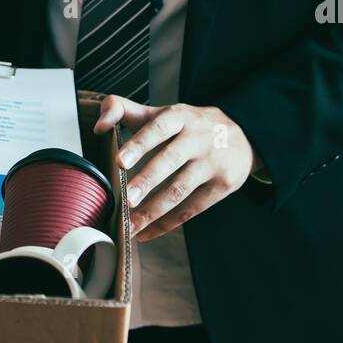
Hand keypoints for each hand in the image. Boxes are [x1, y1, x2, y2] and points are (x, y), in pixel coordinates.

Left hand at [92, 97, 263, 241]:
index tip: (120, 160)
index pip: (158, 129)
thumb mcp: (161, 112)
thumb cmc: (189, 125)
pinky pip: (191, 209)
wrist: (243, 134)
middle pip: (170, 161)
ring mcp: (212, 163)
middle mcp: (197, 138)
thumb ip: (123, 110)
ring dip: (153, 211)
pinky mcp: (222, 185)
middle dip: (147, 181)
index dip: (139, 144)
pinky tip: (147, 232)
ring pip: (180, 189)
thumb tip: (98, 127)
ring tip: (130, 226)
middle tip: (126, 199)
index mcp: (179, 117)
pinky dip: (167, 224)